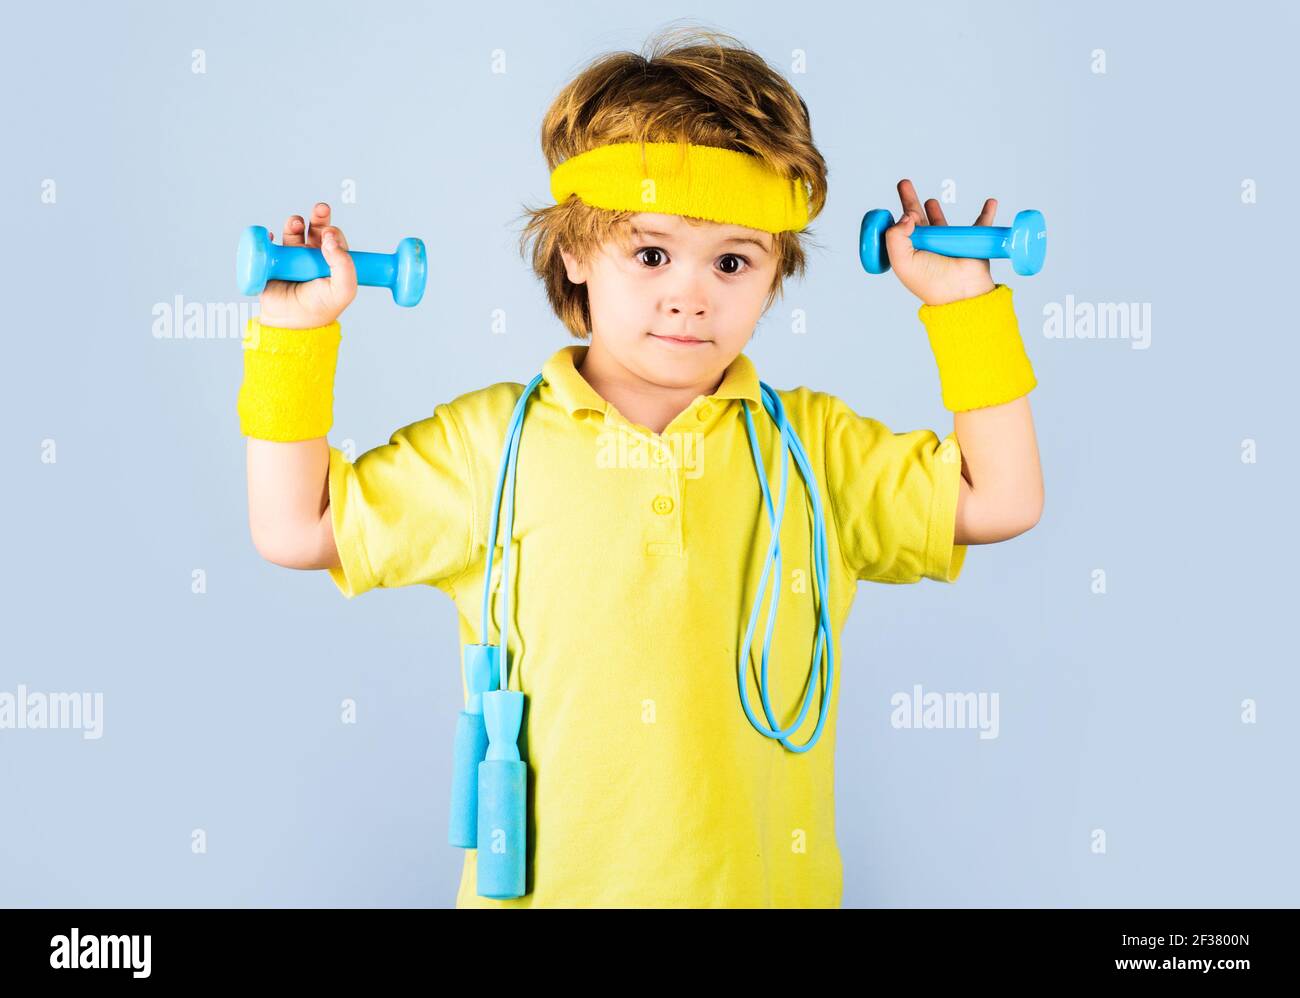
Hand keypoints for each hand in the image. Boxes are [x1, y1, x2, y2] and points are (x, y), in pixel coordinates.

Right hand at [257, 202, 357, 328]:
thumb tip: (329, 238)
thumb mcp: (343, 290)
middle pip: (317, 229)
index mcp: (332, 262)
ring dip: (294, 223)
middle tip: (321, 209)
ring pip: (294, 231)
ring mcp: (292, 257)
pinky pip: (268, 243)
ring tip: (295, 224)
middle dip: (319, 216)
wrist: (291, 322)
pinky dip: (268, 236)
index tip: (329, 234)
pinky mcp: (272, 260)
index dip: (333, 232)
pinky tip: (271, 237)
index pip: (336, 239)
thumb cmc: (320, 308)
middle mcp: (313, 257)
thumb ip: (345, 266)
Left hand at [884, 179, 997, 306]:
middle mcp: (928, 247)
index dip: (901, 217)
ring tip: (931, 200)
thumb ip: (895, 236)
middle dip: (909, 201)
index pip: (901, 230)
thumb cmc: (930, 281)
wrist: (959, 292)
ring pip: (941, 222)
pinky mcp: (970, 241)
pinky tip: (990, 202)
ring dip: (936, 210)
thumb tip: (906, 216)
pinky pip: (981, 223)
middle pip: (916, 219)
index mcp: (911, 252)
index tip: (906, 212)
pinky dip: (987, 213)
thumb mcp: (902, 260)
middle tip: (904, 183)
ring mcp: (949, 244)